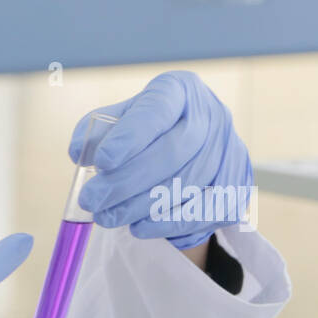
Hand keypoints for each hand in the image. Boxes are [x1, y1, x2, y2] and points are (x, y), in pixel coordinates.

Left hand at [69, 70, 252, 249]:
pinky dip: (167, 222)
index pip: (157, 111)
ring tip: (106, 217)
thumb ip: (95, 133)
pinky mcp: (236, 183)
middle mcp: (211, 115)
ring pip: (186, 184)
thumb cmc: (143, 134)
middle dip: (126, 182)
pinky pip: (203, 209)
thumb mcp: (117, 122)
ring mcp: (229, 149)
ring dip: (140, 206)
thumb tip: (80, 153)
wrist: (187, 152)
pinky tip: (138, 227)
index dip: (130, 137)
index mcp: (179, 91)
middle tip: (92, 201)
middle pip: (172, 152)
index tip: (101, 162)